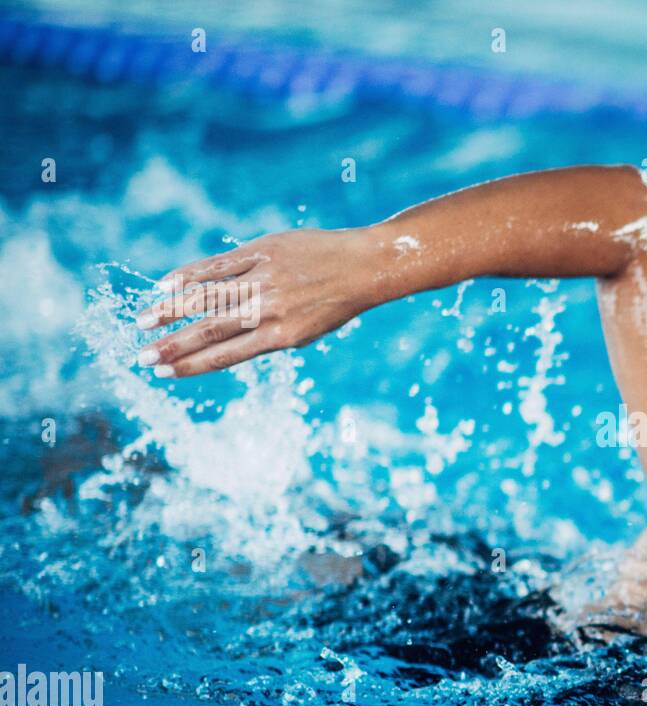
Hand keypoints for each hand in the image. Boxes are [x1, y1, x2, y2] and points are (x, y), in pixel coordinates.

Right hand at [136, 227, 379, 377]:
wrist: (365, 266)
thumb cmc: (335, 302)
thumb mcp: (307, 331)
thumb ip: (268, 336)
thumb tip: (223, 341)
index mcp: (282, 336)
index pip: (227, 355)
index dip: (192, 365)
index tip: (164, 372)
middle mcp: (269, 309)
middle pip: (210, 331)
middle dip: (173, 346)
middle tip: (142, 356)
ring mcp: (264, 279)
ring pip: (207, 297)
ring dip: (171, 311)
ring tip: (143, 320)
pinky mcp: (263, 251)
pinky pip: (219, 265)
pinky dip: (189, 275)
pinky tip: (166, 285)